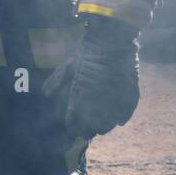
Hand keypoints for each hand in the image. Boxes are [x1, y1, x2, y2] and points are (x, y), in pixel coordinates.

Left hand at [43, 19, 140, 137]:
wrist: (111, 41)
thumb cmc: (86, 53)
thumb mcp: (67, 66)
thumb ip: (56, 81)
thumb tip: (46, 94)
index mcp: (79, 93)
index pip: (74, 118)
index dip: (72, 126)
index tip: (71, 131)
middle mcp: (96, 99)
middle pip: (92, 124)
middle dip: (88, 130)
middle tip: (86, 133)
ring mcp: (114, 97)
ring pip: (110, 121)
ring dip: (105, 126)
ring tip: (101, 129)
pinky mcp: (129, 92)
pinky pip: (127, 111)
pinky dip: (123, 117)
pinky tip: (120, 121)